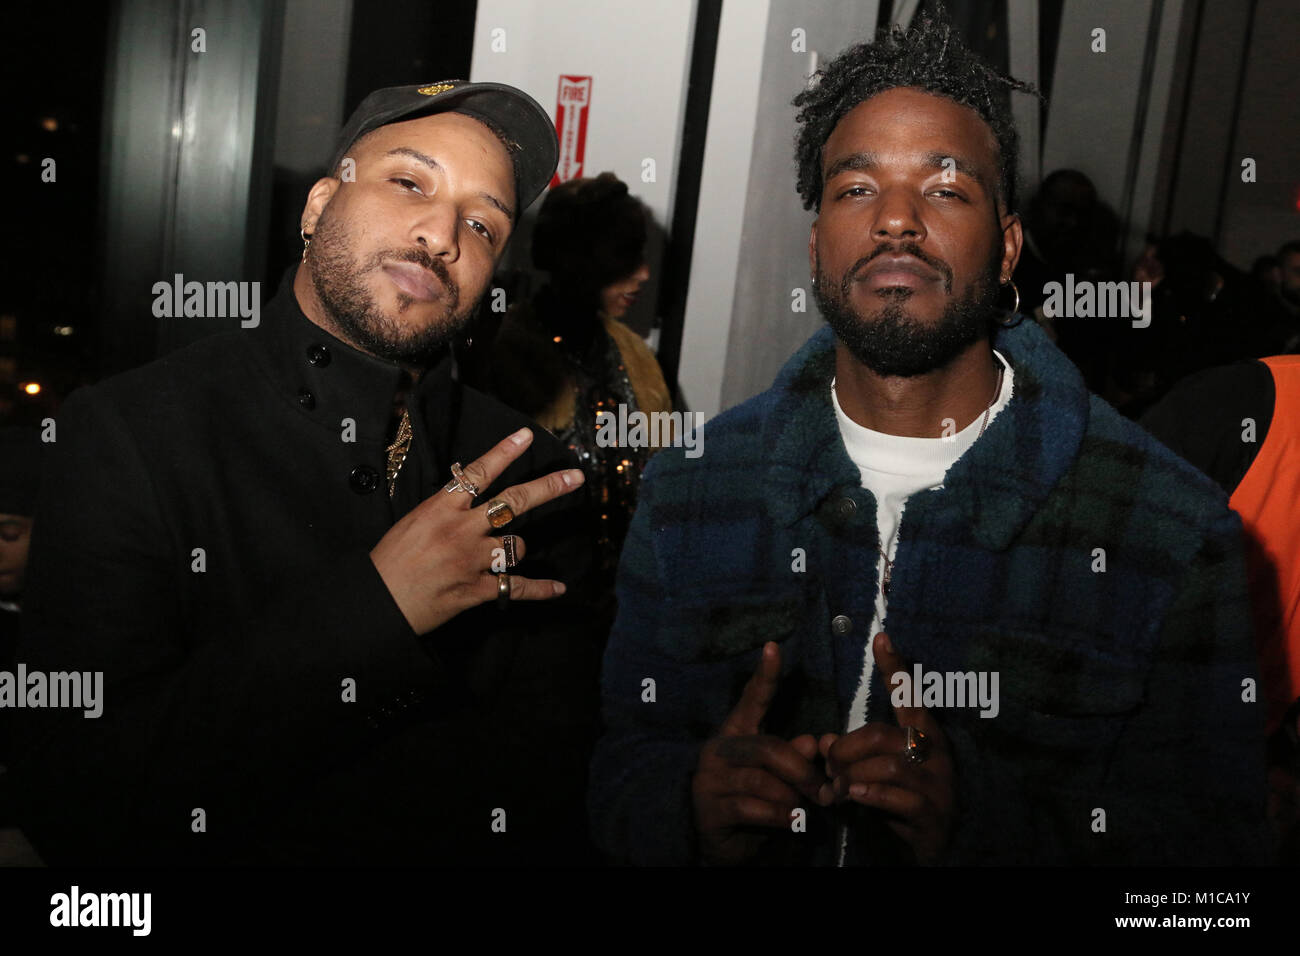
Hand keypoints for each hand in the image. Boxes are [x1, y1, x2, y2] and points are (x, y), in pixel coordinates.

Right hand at [369, 426, 583, 634]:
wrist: (378, 600)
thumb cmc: (390, 560)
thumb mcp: (413, 521)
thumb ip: (444, 508)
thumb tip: (467, 493)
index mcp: (441, 508)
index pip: (478, 473)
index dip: (504, 452)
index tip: (527, 436)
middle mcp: (462, 530)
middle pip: (514, 502)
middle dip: (548, 487)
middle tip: (575, 476)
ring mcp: (472, 560)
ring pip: (517, 546)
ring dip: (518, 548)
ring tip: (505, 554)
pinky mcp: (477, 590)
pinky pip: (517, 587)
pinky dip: (540, 589)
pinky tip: (558, 588)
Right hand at [692, 642, 832, 864]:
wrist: (721, 842)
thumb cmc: (754, 800)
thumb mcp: (778, 776)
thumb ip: (793, 756)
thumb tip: (811, 742)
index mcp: (737, 732)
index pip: (751, 699)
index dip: (764, 676)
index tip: (774, 647)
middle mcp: (719, 749)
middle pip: (768, 748)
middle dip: (803, 772)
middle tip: (826, 792)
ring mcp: (710, 778)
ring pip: (763, 781)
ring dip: (791, 799)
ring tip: (802, 810)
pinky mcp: (710, 808)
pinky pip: (752, 808)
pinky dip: (779, 817)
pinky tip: (790, 823)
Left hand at [824, 632, 954, 864]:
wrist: (940, 847)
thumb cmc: (903, 800)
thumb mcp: (875, 771)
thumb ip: (852, 753)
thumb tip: (822, 741)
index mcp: (923, 735)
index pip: (908, 696)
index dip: (895, 668)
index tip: (880, 637)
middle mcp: (935, 754)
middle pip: (882, 735)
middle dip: (846, 748)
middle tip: (829, 765)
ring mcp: (938, 785)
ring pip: (889, 766)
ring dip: (853, 776)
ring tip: (837, 788)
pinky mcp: (933, 815)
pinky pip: (900, 799)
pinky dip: (871, 796)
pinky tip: (854, 797)